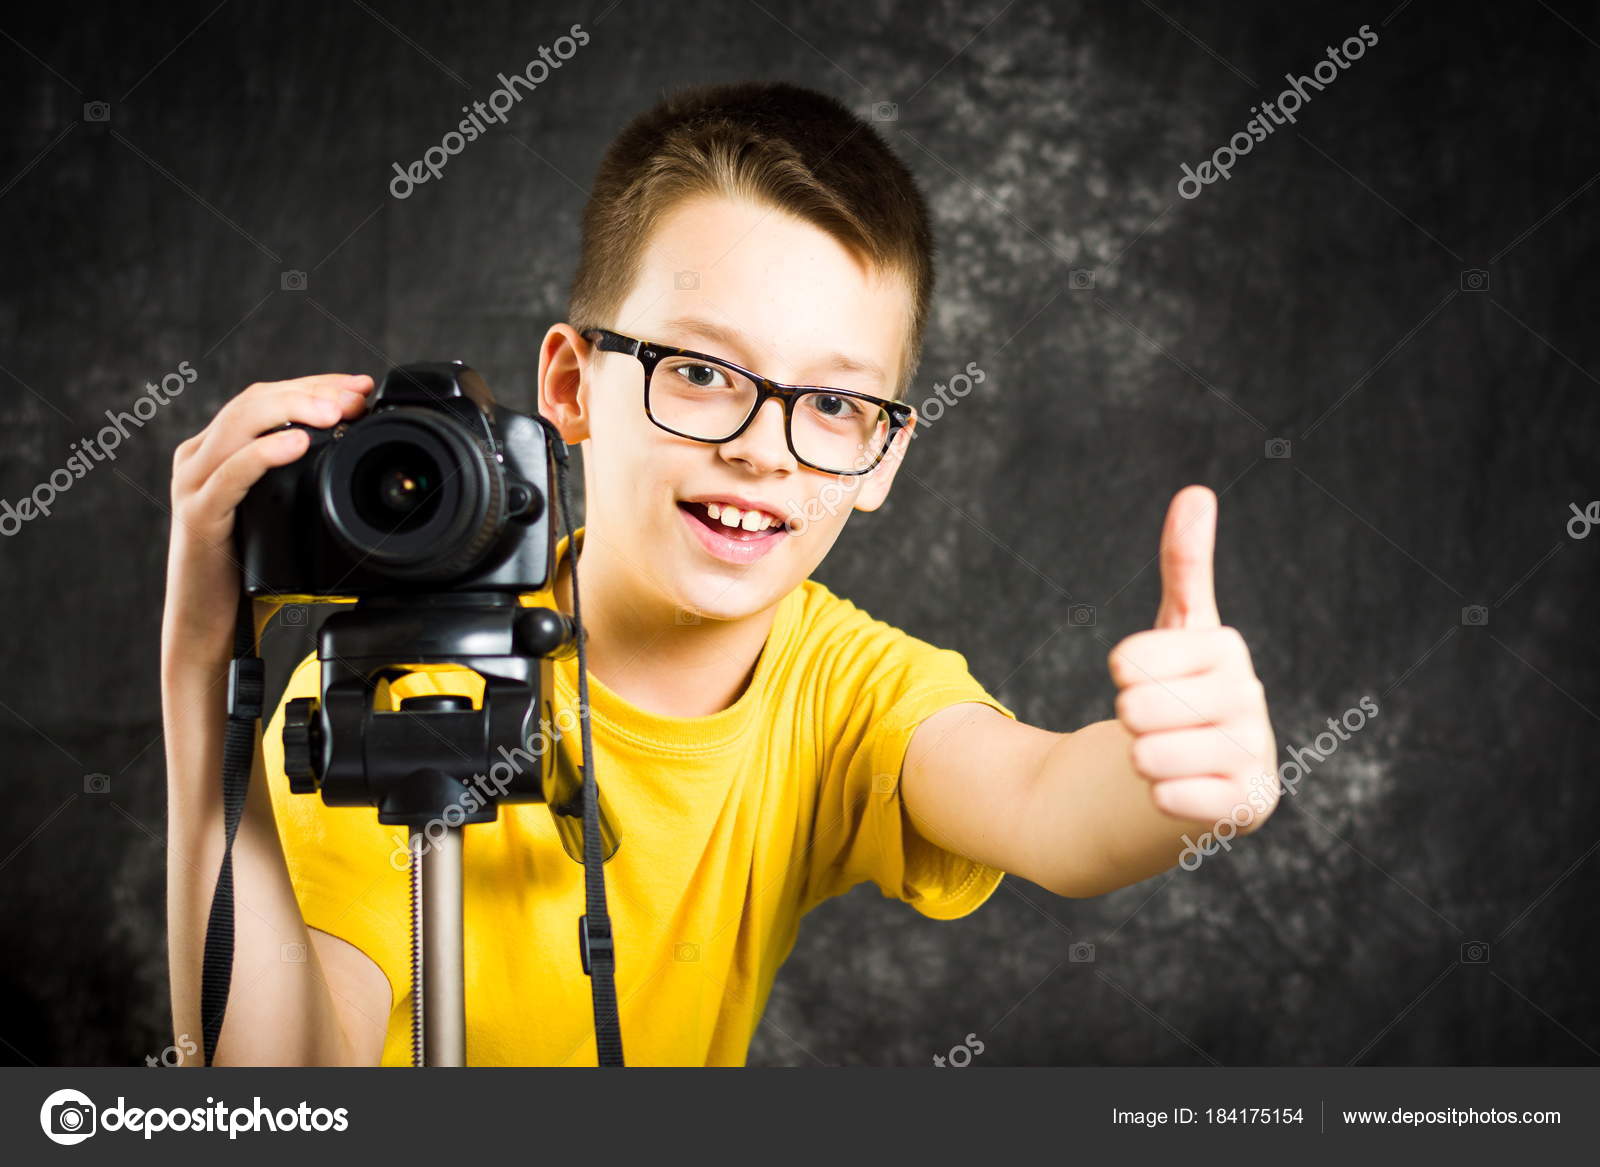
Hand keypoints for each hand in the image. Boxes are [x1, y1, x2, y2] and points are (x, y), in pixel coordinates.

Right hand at [162, 374, 372, 659]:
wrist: (208, 626)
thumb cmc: (246, 572)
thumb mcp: (277, 514)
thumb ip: (296, 480)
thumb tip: (353, 452)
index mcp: (217, 451)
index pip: (267, 397)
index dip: (315, 384)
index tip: (360, 385)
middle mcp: (199, 458)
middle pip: (255, 400)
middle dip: (311, 391)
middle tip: (355, 395)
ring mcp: (194, 483)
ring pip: (241, 423)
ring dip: (294, 410)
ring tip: (335, 411)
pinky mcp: (197, 514)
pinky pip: (231, 473)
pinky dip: (266, 452)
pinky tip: (298, 443)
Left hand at [1107, 485, 1277, 826]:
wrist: (1195, 775)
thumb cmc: (1181, 693)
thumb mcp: (1178, 629)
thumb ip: (1185, 564)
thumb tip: (1197, 492)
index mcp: (1227, 651)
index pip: (1134, 659)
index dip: (1123, 670)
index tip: (1133, 676)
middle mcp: (1248, 701)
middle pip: (1139, 708)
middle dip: (1129, 718)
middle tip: (1148, 722)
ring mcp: (1252, 755)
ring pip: (1152, 756)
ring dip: (1140, 758)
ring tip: (1158, 756)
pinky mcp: (1248, 807)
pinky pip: (1177, 800)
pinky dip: (1161, 796)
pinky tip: (1169, 790)